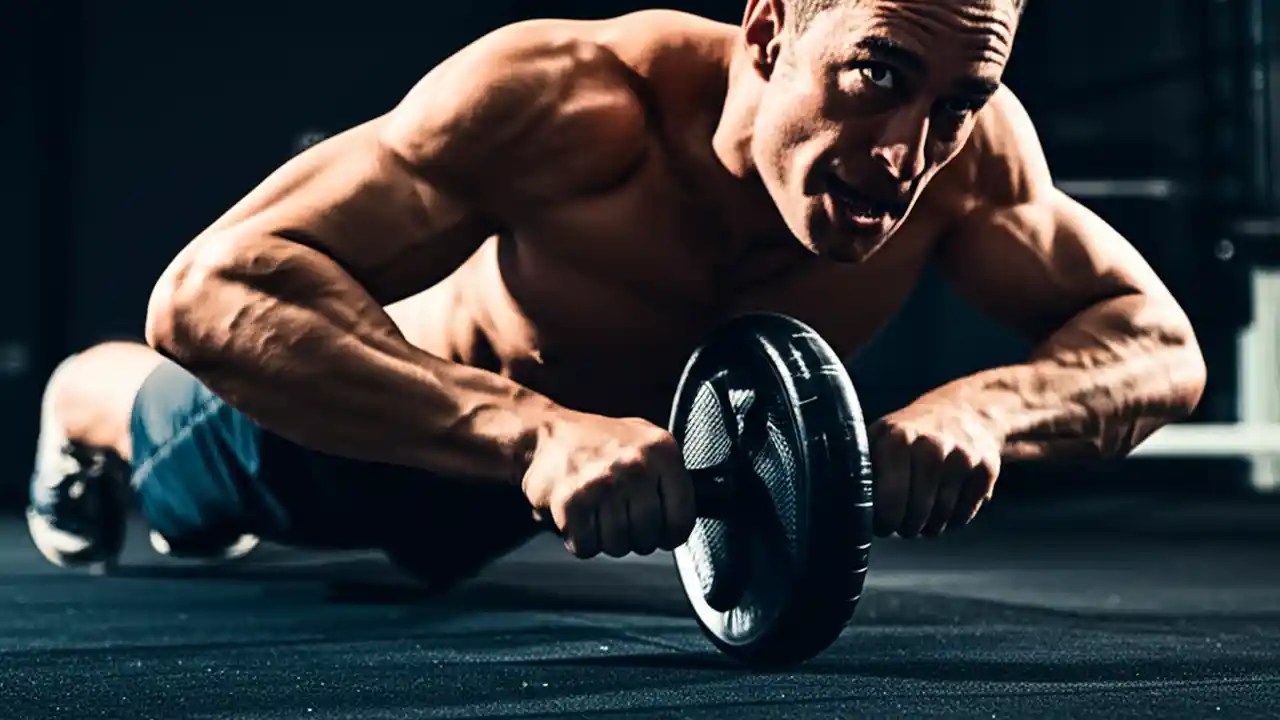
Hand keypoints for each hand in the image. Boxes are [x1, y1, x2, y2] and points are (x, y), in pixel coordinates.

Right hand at [521, 409, 696, 558]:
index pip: (682, 519)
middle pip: (648, 536)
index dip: (669, 535)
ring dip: (606, 540)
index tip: (659, 534)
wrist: (546, 433)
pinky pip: (586, 547)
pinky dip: (580, 541)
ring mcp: (603, 482)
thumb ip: (670, 478)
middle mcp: (636, 465)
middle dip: (634, 538)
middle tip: (619, 520)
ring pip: (618, 546)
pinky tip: (577, 518)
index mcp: (662, 451)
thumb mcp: (646, 445)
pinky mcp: (571, 501)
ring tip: (597, 515)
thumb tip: (684, 522)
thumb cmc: (601, 444)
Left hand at [871, 402, 1002, 537]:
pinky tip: (944, 508)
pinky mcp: (986, 469)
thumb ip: (862, 468)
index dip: (884, 520)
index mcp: (897, 438)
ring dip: (928, 527)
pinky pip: (963, 516)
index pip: (890, 499)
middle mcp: (931, 445)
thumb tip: (845, 506)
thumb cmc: (910, 434)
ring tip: (921, 518)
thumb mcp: (880, 438)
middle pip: (916, 514)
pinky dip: (951, 521)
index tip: (882, 524)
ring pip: (940, 518)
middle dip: (905, 527)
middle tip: (901, 525)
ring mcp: (962, 457)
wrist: (965, 411)